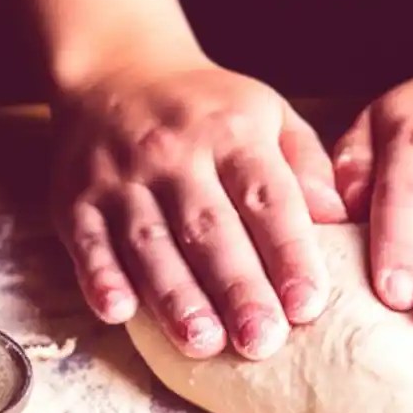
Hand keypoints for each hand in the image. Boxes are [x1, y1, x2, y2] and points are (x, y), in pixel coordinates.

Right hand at [50, 59, 345, 359]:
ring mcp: (119, 176)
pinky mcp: (73, 197)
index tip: (308, 305)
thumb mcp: (271, 116)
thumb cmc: (211, 111)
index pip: (266, 199)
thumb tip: (339, 216)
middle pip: (208, 229)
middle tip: (262, 342)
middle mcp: (174, 153)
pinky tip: (120, 313)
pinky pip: (86, 241)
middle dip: (237, 289)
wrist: (115, 68)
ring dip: (175, 296)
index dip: (288, 253)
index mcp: (233, 133)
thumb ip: (307, 165)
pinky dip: (100, 277)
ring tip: (203, 343)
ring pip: (149, 242)